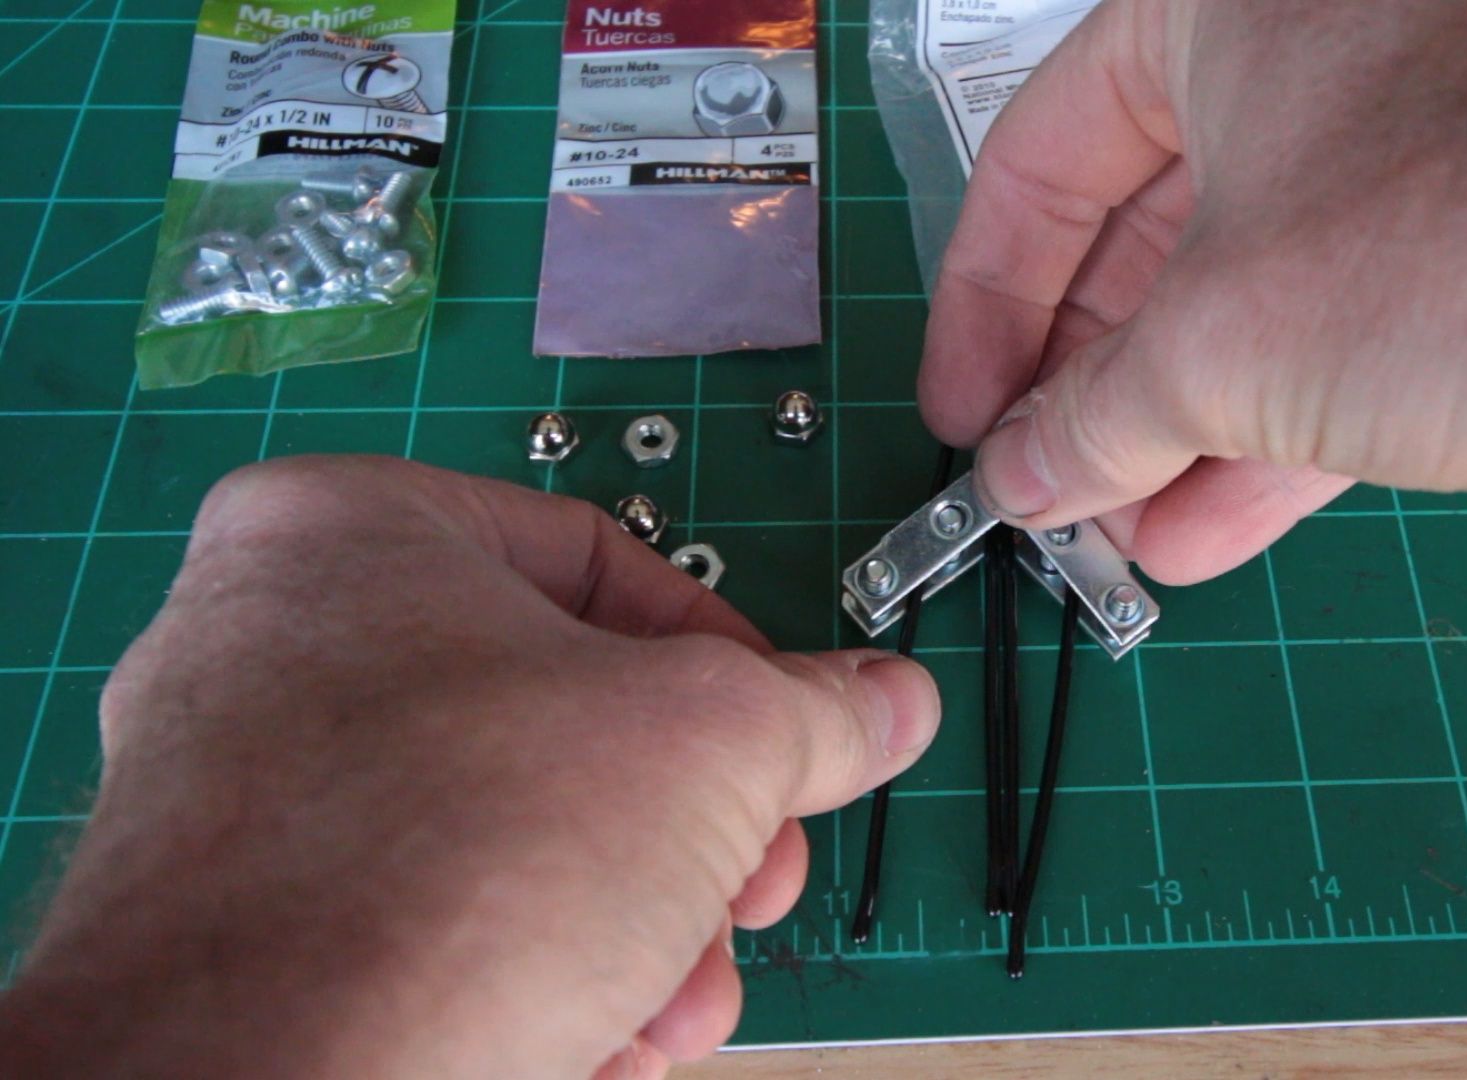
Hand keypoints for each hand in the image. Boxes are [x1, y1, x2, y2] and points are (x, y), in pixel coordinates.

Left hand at [0, 457, 940, 1078]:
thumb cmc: (469, 859)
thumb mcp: (712, 747)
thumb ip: (817, 711)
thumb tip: (889, 702)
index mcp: (351, 531)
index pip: (599, 562)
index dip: (732, 662)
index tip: (788, 749)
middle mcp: (264, 646)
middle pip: (558, 720)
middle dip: (689, 833)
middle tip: (750, 892)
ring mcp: (232, 798)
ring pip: (501, 840)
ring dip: (631, 927)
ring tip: (681, 1002)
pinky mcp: (229, 935)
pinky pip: (420, 923)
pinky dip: (528, 978)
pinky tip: (600, 1044)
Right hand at [920, 0, 1466, 579]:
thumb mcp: (1218, 345)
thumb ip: (1088, 419)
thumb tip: (1022, 475)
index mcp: (1228, 6)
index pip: (1045, 152)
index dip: (986, 300)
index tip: (961, 409)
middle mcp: (1331, 46)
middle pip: (1155, 229)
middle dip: (1091, 384)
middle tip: (1040, 489)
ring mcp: (1430, 143)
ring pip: (1261, 294)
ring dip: (1179, 431)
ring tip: (1115, 540)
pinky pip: (1356, 333)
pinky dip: (1279, 430)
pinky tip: (1211, 535)